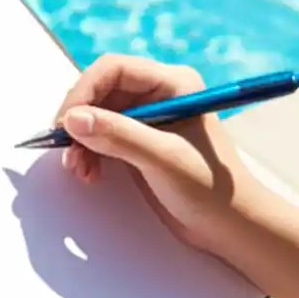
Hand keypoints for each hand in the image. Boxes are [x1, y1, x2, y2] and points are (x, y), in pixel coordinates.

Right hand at [53, 54, 267, 252]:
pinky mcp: (139, 142)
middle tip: (68, 151)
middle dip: (79, 120)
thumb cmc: (210, 190)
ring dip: (81, 140)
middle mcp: (158, 94)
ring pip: (96, 115)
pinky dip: (88, 152)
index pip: (113, 69)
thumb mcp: (163, 159)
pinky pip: (101, 135)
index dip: (84, 91)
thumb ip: (118, 135)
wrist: (232, 228)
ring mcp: (148, 118)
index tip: (66, 123)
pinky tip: (89, 173)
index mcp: (173, 83)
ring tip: (79, 169)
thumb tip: (72, 119)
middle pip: (100, 91)